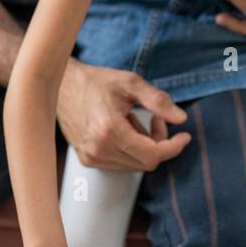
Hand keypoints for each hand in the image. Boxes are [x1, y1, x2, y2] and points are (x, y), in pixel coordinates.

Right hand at [56, 62, 190, 170]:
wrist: (61, 85)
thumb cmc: (95, 81)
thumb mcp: (130, 83)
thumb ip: (158, 101)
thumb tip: (181, 119)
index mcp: (109, 130)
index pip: (152, 155)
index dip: (173, 147)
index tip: (185, 136)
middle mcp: (98, 149)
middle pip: (146, 162)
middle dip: (159, 143)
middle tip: (156, 118)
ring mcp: (90, 157)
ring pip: (134, 165)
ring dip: (144, 146)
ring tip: (134, 120)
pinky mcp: (87, 159)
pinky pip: (120, 163)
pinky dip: (130, 149)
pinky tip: (123, 129)